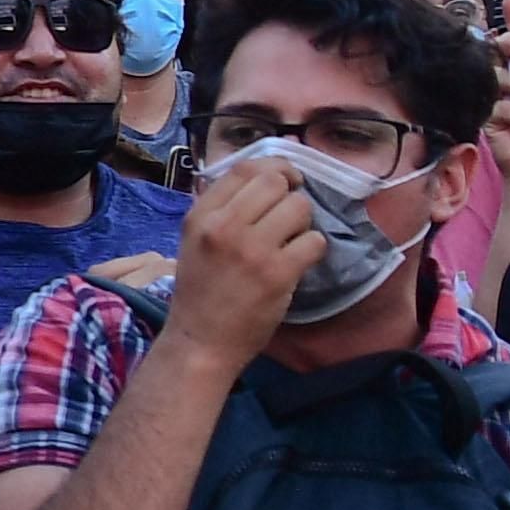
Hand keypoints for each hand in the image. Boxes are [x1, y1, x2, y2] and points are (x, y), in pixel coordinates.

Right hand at [162, 155, 323, 345]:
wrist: (201, 342)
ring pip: (299, 208)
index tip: (286, 181)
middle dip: (290, 195)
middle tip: (290, 216)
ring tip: (291, 241)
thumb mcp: (195, 241)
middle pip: (275, 182)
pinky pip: (314, 241)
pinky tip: (297, 262)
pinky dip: (312, 249)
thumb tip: (264, 176)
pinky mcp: (277, 274)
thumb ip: (221, 210)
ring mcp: (252, 250)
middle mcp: (223, 227)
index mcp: (200, 217)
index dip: (274, 167)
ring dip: (303, 223)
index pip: (243, 168)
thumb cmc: (201, 291)